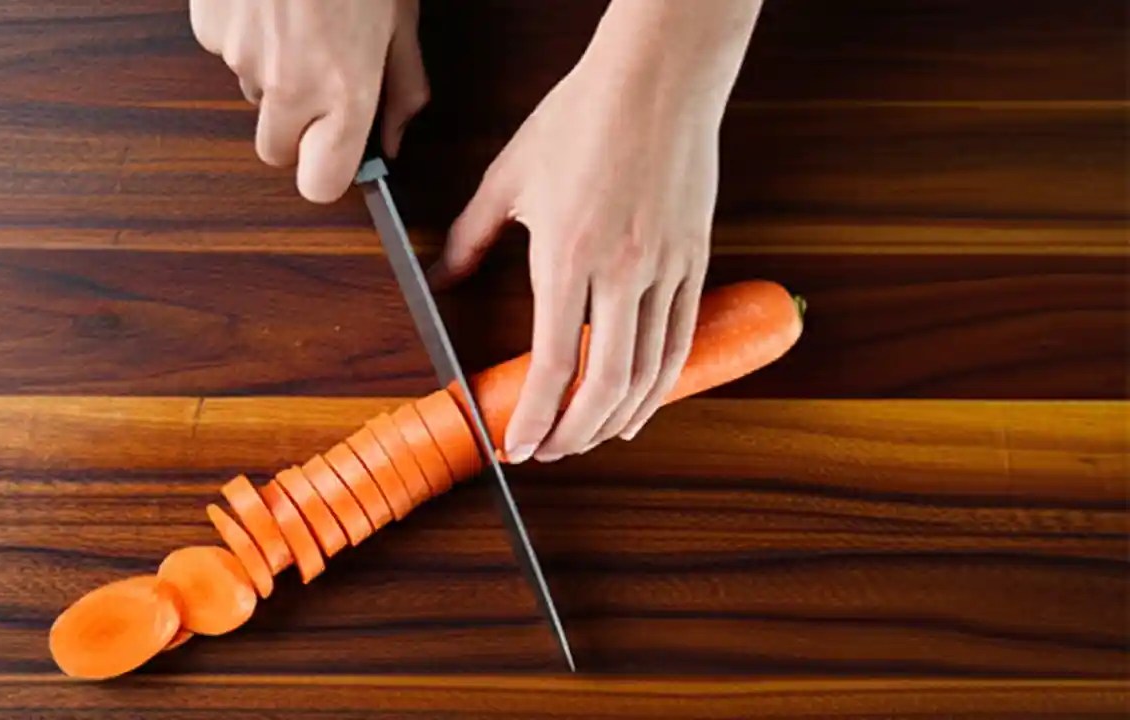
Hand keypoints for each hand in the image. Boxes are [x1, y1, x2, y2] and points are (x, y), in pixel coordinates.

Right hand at [189, 0, 428, 202]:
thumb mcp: (401, 19)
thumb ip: (401, 88)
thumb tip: (393, 138)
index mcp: (344, 91)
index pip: (319, 186)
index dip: (330, 170)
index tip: (341, 148)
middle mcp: (287, 85)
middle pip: (276, 151)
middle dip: (297, 128)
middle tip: (322, 77)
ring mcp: (239, 55)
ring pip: (252, 94)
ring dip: (274, 73)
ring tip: (301, 19)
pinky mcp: (208, 24)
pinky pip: (227, 50)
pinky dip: (247, 33)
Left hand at [430, 38, 735, 463]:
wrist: (657, 79)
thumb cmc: (582, 118)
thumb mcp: (509, 176)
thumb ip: (470, 237)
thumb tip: (442, 279)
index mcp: (569, 253)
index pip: (554, 361)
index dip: (535, 416)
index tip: (518, 445)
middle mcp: (623, 270)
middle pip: (606, 382)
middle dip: (574, 433)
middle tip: (551, 452)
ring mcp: (667, 268)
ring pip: (651, 370)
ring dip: (618, 418)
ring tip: (591, 438)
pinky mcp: (696, 260)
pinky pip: (684, 339)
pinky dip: (664, 383)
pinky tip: (643, 403)